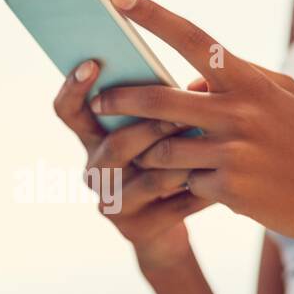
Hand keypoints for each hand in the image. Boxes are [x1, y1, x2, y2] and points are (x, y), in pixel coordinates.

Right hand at [52, 58, 212, 268]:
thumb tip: (190, 85)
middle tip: (183, 113)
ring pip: (150, 177)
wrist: (165, 227)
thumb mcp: (151, 133)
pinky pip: (175, 205)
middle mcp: (93, 172)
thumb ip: (157, 106)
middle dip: (151, 128)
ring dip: (184, 159)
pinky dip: (202, 189)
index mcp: (92, 140)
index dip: (73, 88)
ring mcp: (112, 205)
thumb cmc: (165, 161)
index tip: (92, 63)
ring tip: (212, 144)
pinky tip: (226, 176)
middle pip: (114, 146)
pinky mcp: (137, 230)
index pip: (68, 111)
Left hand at [89, 0, 293, 259]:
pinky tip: (191, 187)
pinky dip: (183, 184)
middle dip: (122, 101)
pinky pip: (185, 181)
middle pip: (160, 100)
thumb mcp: (282, 98)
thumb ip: (237, 82)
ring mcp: (234, 151)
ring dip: (150, 154)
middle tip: (100, 102)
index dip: (152, 16)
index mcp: (251, 81)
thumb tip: (190, 82)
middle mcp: (241, 111)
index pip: (194, 39)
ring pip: (164, 148)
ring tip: (144, 156)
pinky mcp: (230, 188)